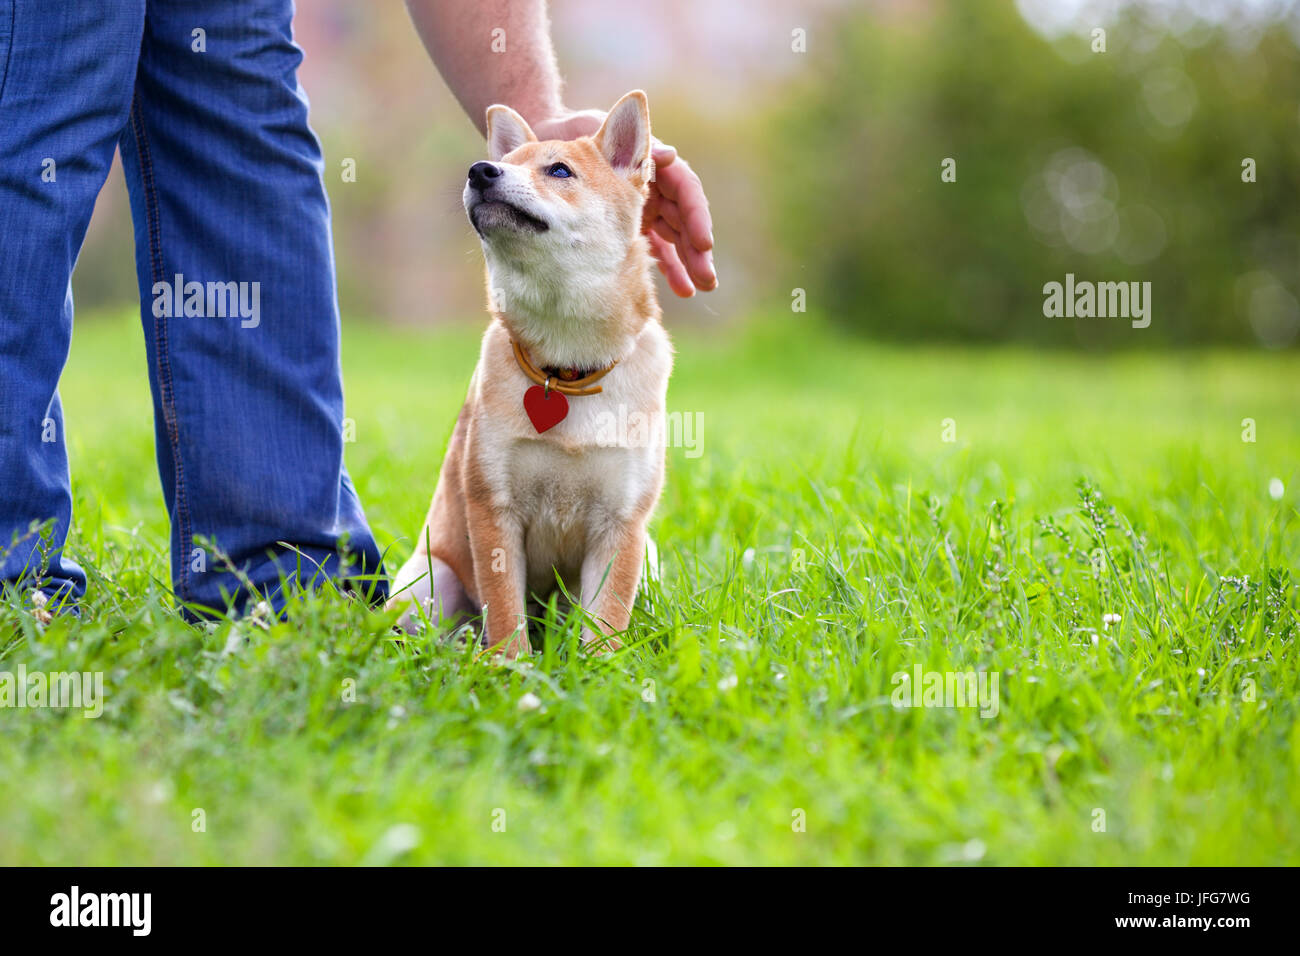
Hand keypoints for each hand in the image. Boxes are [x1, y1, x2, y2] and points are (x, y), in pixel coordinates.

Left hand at [533, 111, 716, 296]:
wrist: (540, 153)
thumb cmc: (566, 138)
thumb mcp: (592, 134)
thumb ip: (623, 143)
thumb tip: (670, 153)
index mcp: (652, 165)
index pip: (685, 190)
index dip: (696, 216)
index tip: (703, 242)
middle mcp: (654, 187)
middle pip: (685, 218)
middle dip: (697, 248)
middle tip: (707, 278)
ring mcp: (645, 209)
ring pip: (677, 237)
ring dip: (690, 262)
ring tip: (702, 287)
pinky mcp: (632, 228)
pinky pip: (659, 250)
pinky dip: (671, 268)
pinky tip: (682, 290)